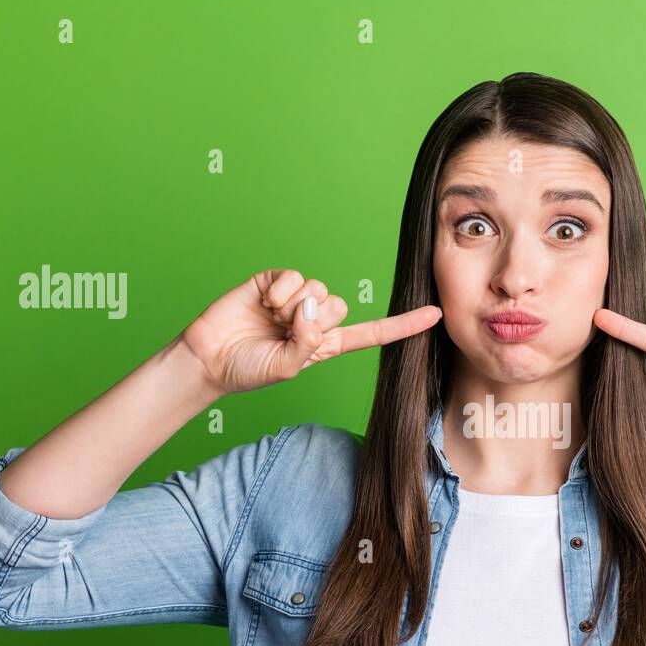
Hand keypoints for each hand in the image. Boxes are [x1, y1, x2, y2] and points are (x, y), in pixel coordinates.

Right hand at [180, 269, 441, 394]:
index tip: (435, 314)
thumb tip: (312, 306)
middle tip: (284, 332)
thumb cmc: (249, 369)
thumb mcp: (287, 367)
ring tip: (270, 320)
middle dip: (313, 319)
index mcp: (326, 343)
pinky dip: (279, 292)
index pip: (372, 332)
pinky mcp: (275, 281)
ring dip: (293, 307)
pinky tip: (263, 304)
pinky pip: (293, 276)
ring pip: (318, 288)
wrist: (210, 358)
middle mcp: (315, 318)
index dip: (403, 325)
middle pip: (339, 304)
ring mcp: (295, 298)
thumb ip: (307, 342)